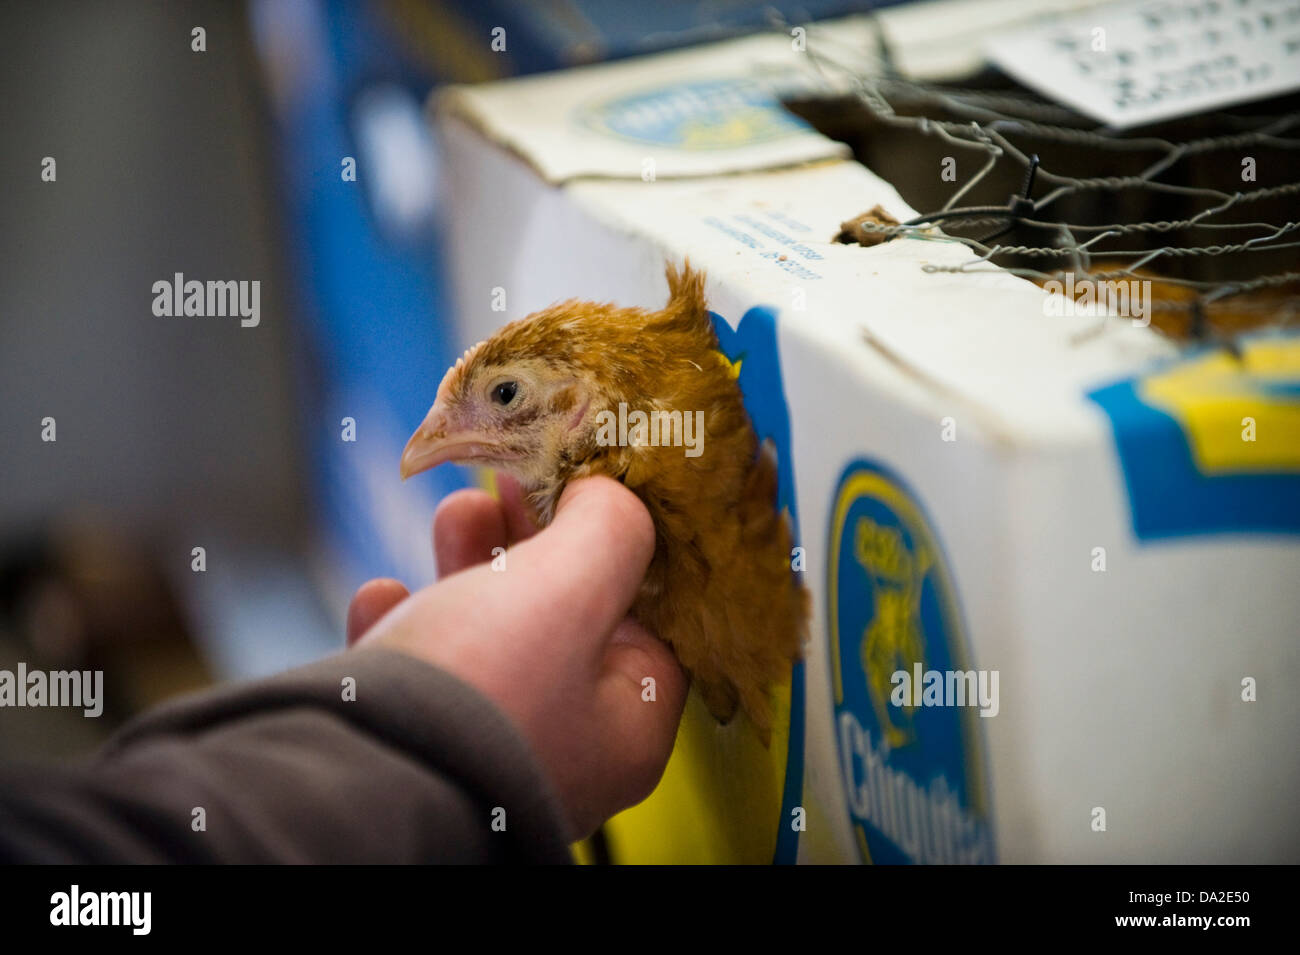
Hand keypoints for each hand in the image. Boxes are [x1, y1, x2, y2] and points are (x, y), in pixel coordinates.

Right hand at [344, 475, 687, 840]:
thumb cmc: (483, 689)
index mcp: (624, 725)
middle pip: (566, 615)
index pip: (652, 619)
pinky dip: (404, 619)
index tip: (585, 484)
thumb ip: (609, 530)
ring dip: (469, 559)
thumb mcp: (571, 589)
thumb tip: (606, 497)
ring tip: (454, 512)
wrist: (350, 780)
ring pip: (488, 631)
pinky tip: (382, 594)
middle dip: (535, 537)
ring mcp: (486, 746)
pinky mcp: (413, 741)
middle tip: (510, 481)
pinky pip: (417, 667)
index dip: (624, 544)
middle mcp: (564, 746)